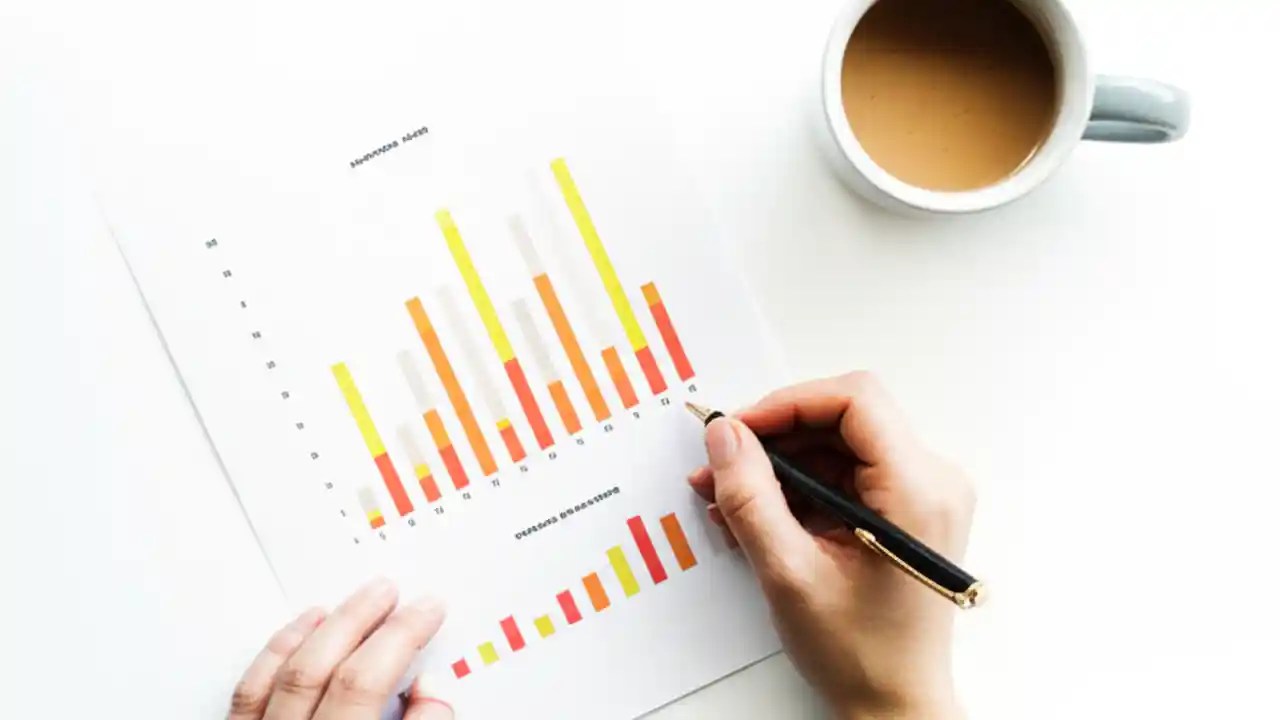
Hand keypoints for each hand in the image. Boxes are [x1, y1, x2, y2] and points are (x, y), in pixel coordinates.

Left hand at [228, 578, 451, 719]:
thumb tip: (432, 690)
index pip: (365, 684)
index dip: (401, 639)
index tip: (427, 611)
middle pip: (322, 669)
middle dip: (361, 621)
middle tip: (390, 592)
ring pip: (284, 675)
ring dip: (323, 630)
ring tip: (355, 602)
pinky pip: (248, 693)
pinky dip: (276, 653)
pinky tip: (301, 629)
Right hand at [688, 372, 973, 719]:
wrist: (894, 704)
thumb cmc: (861, 654)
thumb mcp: (790, 573)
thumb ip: (751, 497)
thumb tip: (725, 436)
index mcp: (919, 491)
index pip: (855, 400)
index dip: (788, 403)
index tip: (738, 428)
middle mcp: (933, 482)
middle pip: (845, 417)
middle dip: (776, 436)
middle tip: (721, 464)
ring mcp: (922, 494)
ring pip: (839, 443)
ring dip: (781, 463)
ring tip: (728, 496)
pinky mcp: (905, 508)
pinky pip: (846, 471)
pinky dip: (799, 485)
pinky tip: (759, 512)